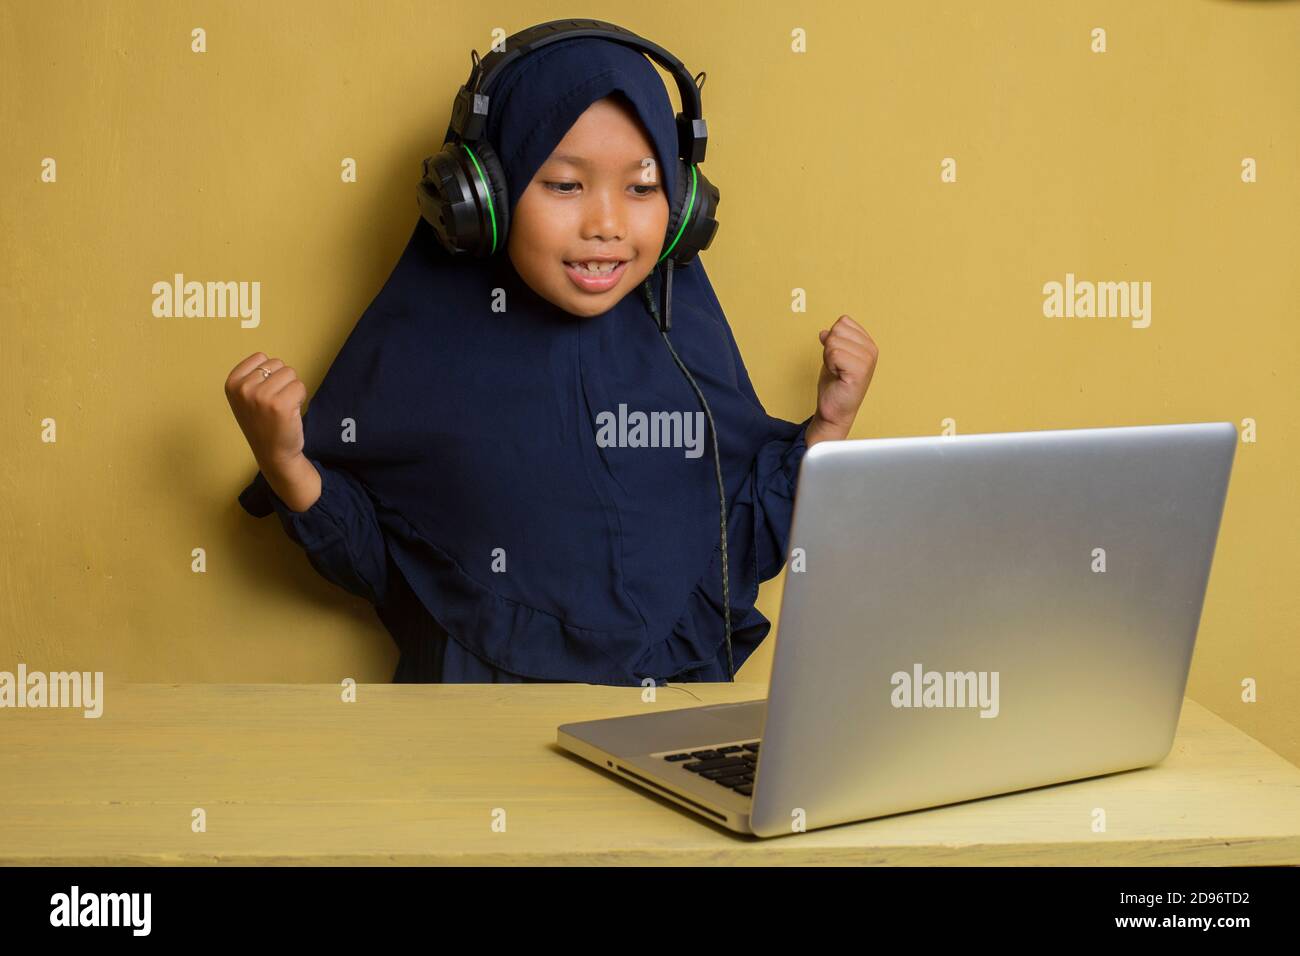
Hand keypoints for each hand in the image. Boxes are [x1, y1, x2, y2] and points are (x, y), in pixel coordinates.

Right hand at [224, 352, 308, 471]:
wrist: (273, 453)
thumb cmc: (263, 423)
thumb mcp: (245, 398)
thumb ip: (252, 377)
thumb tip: (268, 359)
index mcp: (232, 383)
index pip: (261, 357)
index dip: (269, 374)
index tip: (263, 394)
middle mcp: (243, 388)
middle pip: (277, 364)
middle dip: (282, 381)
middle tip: (275, 403)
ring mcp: (260, 396)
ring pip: (290, 373)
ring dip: (292, 388)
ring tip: (282, 407)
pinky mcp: (280, 404)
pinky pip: (300, 385)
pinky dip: (301, 397)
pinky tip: (291, 412)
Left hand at [807, 315, 878, 447]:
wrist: (834, 409)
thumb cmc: (835, 384)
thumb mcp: (832, 356)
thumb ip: (832, 340)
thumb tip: (824, 332)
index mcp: (868, 343)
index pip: (843, 321)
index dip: (832, 338)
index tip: (837, 357)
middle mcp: (872, 349)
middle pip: (837, 329)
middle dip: (829, 347)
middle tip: (836, 366)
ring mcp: (868, 359)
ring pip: (834, 341)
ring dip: (828, 358)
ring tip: (837, 372)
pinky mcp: (860, 370)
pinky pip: (834, 353)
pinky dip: (830, 365)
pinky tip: (837, 376)